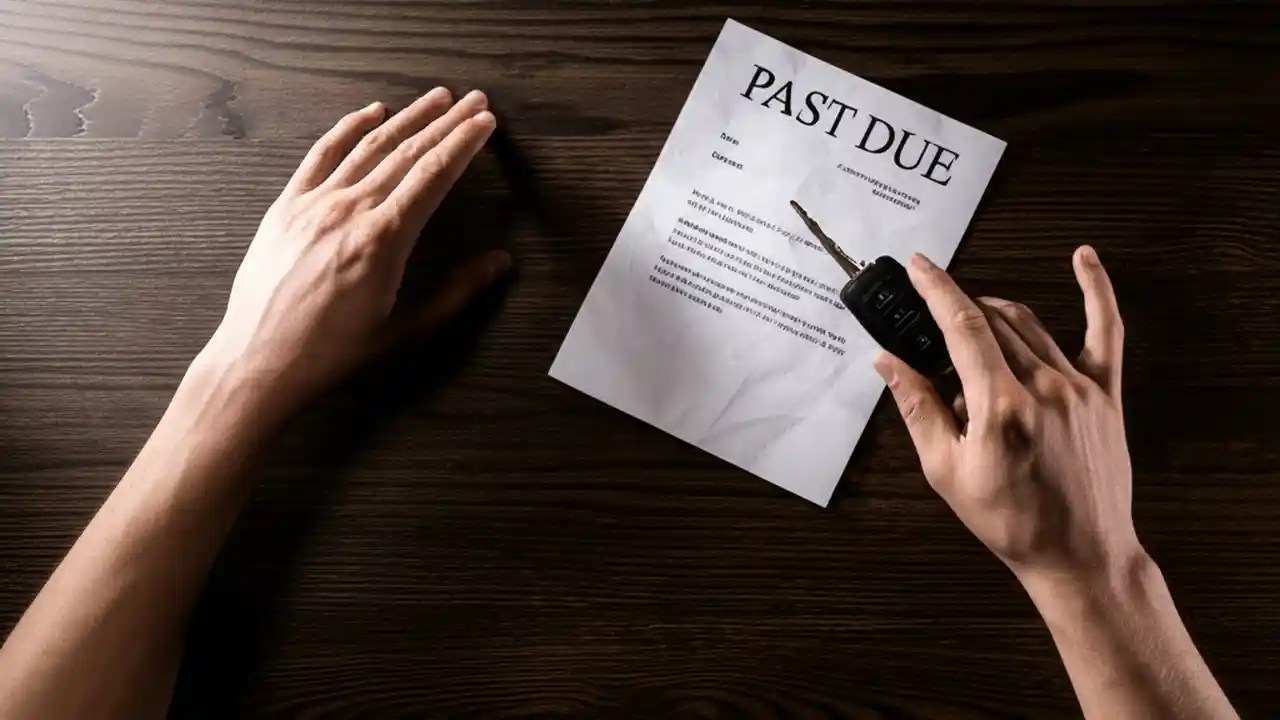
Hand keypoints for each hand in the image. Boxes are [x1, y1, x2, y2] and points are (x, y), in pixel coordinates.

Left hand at [198, 88, 510, 415]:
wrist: (258, 361)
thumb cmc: (331, 353)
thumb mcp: (404, 330)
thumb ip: (457, 293)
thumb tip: (499, 263)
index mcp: (383, 240)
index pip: (434, 175)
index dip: (463, 144)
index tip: (484, 122)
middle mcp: (349, 211)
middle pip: (407, 152)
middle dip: (446, 122)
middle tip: (473, 100)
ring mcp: (313, 204)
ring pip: (368, 146)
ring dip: (406, 117)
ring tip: (435, 98)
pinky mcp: (286, 207)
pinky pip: (320, 155)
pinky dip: (347, 128)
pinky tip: (370, 111)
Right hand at [874, 247, 1138, 587]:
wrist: (1080, 553)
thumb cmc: (1012, 521)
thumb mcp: (946, 470)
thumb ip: (917, 408)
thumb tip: (888, 363)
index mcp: (1001, 408)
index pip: (963, 327)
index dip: (937, 289)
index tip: (920, 266)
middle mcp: (1044, 389)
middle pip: (992, 323)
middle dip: (956, 312)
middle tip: (930, 318)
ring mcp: (1080, 388)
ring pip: (1029, 326)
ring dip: (994, 315)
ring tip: (969, 330)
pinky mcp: (1106, 394)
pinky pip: (1104, 331)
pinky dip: (1095, 290)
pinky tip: (1084, 257)